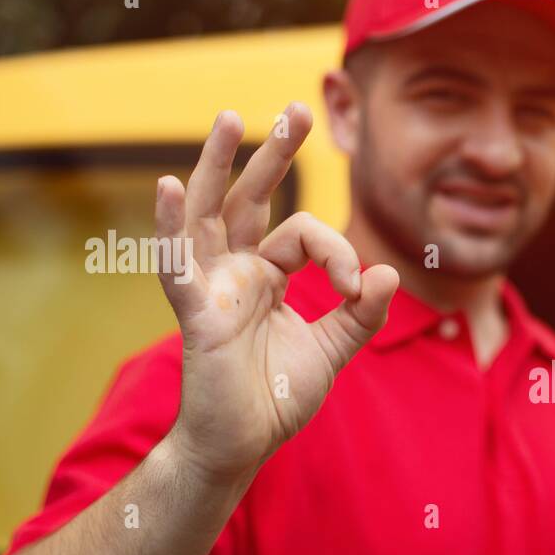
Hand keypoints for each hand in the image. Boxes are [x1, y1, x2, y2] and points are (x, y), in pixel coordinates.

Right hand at [154, 103, 398, 482]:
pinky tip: (167, 185)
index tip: (358, 287)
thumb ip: (362, 312)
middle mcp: (236, 271)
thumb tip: (387, 270)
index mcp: (268, 275)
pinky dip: (170, 225)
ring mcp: (212, 286)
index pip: (302, 234)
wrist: (242, 445)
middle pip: (250, 198)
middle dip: (273, 153)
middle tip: (298, 108)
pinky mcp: (195, 312)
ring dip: (218, 164)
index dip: (337, 252)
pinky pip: (177, 263)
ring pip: (209, 212)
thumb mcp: (333, 349)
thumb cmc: (278, 397)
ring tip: (231, 117)